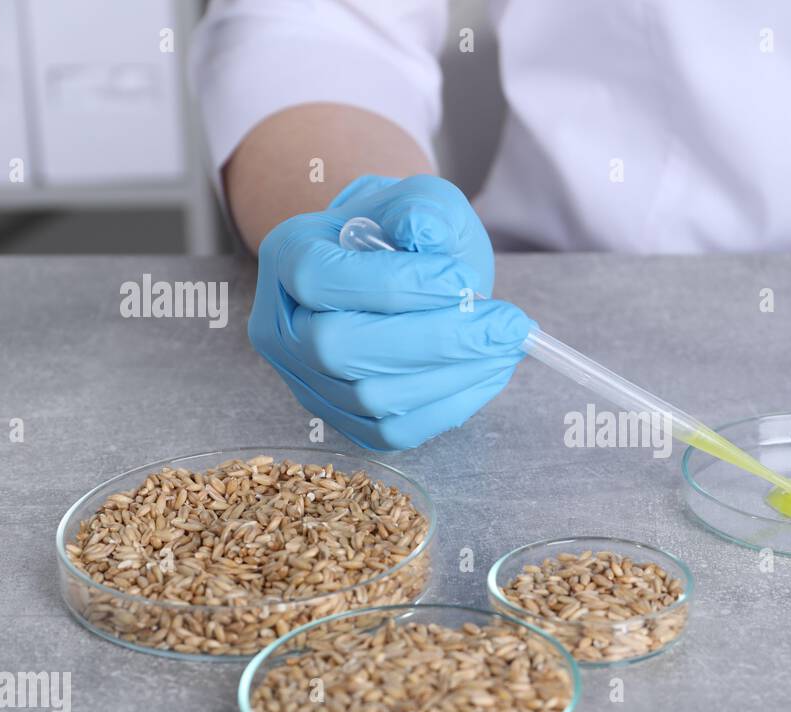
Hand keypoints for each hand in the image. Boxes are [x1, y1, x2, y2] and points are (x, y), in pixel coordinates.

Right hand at [248, 174, 535, 448]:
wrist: (405, 273)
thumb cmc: (408, 235)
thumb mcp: (421, 201)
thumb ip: (424, 208)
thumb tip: (426, 234)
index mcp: (288, 257)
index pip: (321, 278)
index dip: (394, 284)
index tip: (464, 280)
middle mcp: (283, 327)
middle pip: (340, 347)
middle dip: (435, 338)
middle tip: (508, 323)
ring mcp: (309, 381)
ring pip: (371, 397)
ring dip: (453, 374)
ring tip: (507, 344)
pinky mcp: (344, 421)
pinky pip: (394, 432)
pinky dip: (450, 405)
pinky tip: (489, 371)